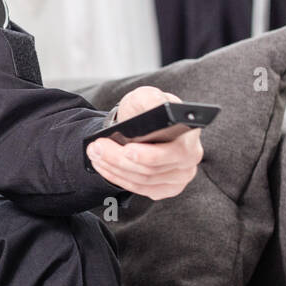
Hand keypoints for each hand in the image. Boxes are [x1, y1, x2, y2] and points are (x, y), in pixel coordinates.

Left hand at [87, 85, 203, 200]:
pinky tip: (103, 166)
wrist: (142, 125)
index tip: (127, 149)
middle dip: (119, 159)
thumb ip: (150, 99)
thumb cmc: (146, 110)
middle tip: (96, 147)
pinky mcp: (168, 188)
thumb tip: (155, 107)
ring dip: (114, 168)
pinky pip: (141, 189)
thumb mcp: (145, 97)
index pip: (175, 151)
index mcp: (190, 133)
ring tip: (95, 153)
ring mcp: (181, 176)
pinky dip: (118, 178)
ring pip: (143, 180)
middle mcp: (190, 157)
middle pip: (152, 168)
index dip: (150, 154)